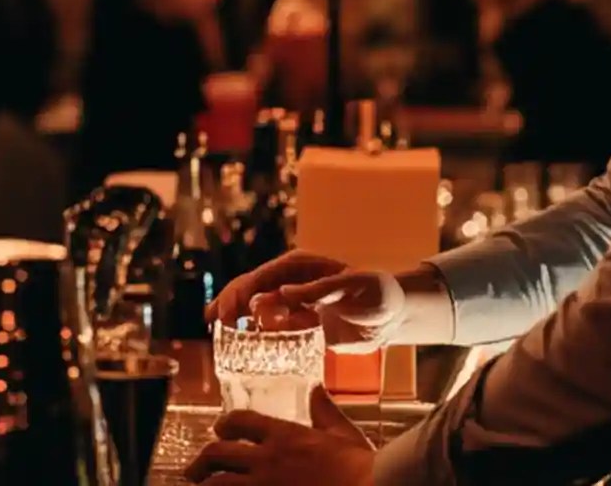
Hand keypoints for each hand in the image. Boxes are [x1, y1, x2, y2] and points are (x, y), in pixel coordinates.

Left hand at [185, 386, 373, 485]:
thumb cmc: (361, 467)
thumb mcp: (343, 434)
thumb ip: (325, 412)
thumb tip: (316, 389)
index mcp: (285, 436)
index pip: (240, 421)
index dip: (224, 424)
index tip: (219, 431)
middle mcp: (267, 460)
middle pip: (216, 455)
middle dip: (200, 462)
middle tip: (194, 471)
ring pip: (217, 485)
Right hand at [205, 251, 405, 351]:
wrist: (393, 316)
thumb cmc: (377, 293)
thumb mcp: (352, 287)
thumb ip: (318, 290)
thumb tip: (279, 295)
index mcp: (302, 266)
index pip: (263, 276)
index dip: (243, 292)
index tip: (231, 312)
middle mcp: (292, 282)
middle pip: (252, 288)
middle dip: (232, 302)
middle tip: (217, 323)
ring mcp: (293, 303)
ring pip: (256, 307)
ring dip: (238, 317)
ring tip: (219, 330)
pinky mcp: (299, 324)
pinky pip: (272, 329)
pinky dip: (256, 335)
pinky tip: (240, 343)